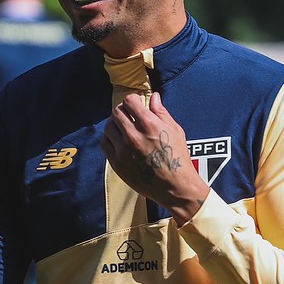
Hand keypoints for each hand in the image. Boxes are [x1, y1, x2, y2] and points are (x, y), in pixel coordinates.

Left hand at [101, 92, 208, 224]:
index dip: (132, 100)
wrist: (175, 187)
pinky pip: (105, 144)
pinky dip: (109, 138)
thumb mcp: (175, 130)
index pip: (129, 101)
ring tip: (123, 127)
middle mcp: (134, 136)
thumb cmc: (178, 158)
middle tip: (129, 115)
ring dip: (115, 123)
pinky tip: (118, 140)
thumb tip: (154, 96)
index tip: (136, 104)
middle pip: (116, 112)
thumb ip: (161, 112)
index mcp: (150, 125)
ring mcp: (123, 151)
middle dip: (123, 110)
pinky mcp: (117, 163)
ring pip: (108, 127)